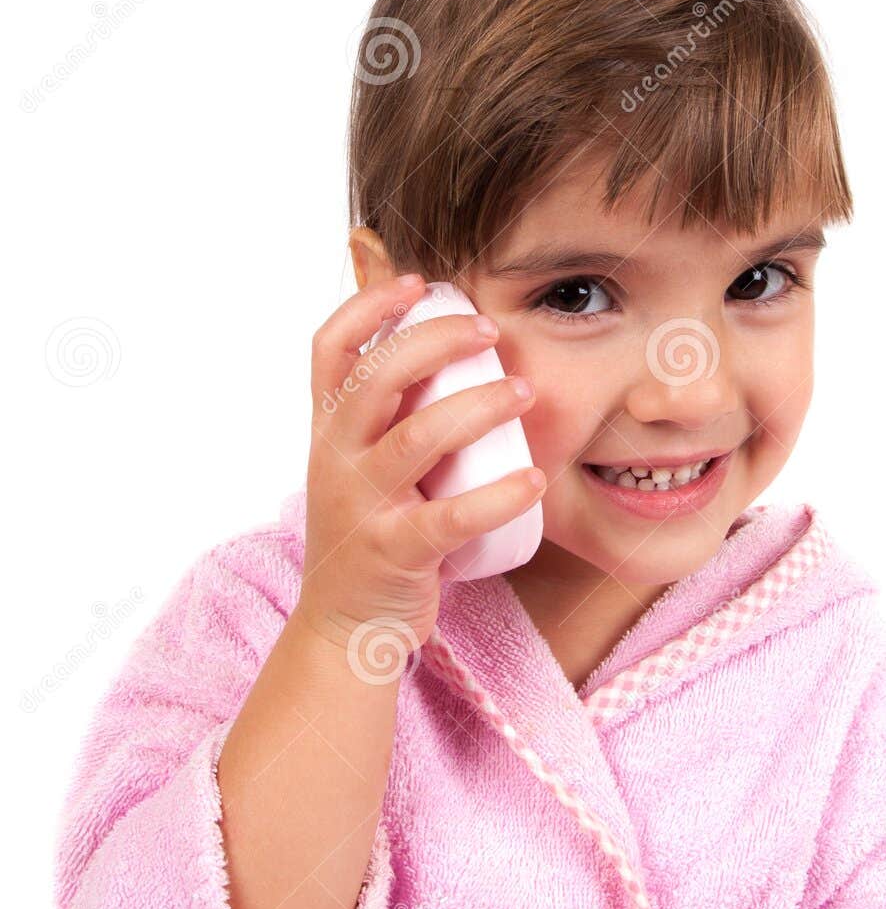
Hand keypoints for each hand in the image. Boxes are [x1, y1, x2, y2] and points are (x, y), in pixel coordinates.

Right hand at [295, 272, 543, 657]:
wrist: (344, 626)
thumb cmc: (370, 534)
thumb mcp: (359, 467)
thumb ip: (386, 417)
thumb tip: (445, 350)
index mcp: (328, 430)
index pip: (330, 348)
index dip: (369, 306)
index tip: (418, 282)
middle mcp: (336, 459)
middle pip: (376, 377)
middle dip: (437, 341)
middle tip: (491, 329)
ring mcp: (362, 506)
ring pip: (417, 437)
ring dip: (478, 406)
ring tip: (524, 392)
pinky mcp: (395, 552)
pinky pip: (451, 518)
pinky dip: (499, 495)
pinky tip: (535, 479)